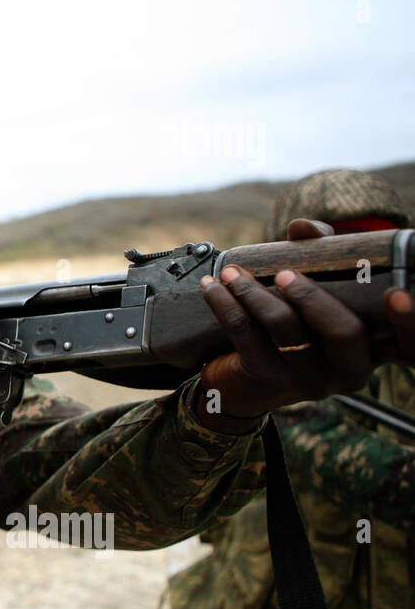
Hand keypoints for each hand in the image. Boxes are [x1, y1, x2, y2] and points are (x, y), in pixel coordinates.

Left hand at [196, 218, 414, 427]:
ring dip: (254, 294)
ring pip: (287, 331)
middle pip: (343, 332)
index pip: (411, 345)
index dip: (410, 320)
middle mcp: (349, 370)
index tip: (397, 294)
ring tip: (233, 272)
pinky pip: (245, 335)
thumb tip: (304, 227)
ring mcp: (310, 380)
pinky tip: (212, 286)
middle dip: (313, 297)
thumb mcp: (318, 292)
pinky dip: (225, 304)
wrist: (249, 381)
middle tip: (284, 273)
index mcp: (374, 348)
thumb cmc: (296, 325)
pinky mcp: (269, 380)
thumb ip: (322, 252)